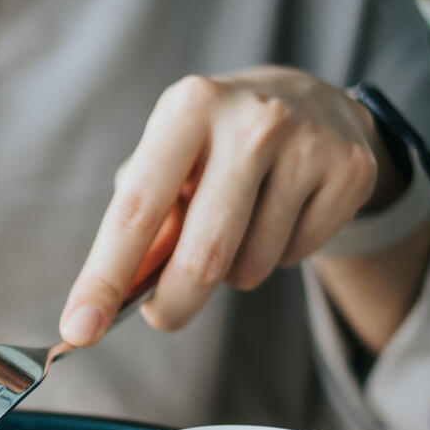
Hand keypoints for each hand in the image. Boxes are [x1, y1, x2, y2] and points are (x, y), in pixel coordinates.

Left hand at [60, 67, 399, 345]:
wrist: (309, 100)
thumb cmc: (212, 147)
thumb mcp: (167, 163)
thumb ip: (140, 225)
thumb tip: (116, 298)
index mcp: (188, 108)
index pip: (136, 211)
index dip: (105, 278)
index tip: (79, 329)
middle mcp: (251, 120)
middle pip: (202, 257)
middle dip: (173, 305)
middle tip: (163, 317)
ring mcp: (308, 143)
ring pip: (249, 267)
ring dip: (231, 273)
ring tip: (237, 228)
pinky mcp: (350, 171)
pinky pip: (294, 258)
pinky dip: (276, 257)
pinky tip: (280, 214)